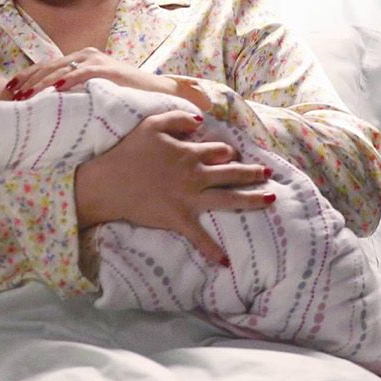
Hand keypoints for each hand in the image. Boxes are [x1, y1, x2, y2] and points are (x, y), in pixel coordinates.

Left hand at [6, 48, 211, 111]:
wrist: (159, 92)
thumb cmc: (127, 95)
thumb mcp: (96, 90)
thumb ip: (77, 91)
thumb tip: (52, 106)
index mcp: (82, 59)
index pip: (47, 66)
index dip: (28, 76)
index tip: (11, 89)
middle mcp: (86, 55)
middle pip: (49, 66)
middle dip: (28, 80)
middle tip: (12, 94)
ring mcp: (96, 61)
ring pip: (60, 69)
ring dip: (40, 83)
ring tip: (26, 95)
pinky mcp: (106, 69)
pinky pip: (80, 74)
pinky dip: (65, 81)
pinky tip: (53, 90)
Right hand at [73, 108, 269, 265]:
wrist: (108, 183)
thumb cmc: (129, 152)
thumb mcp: (152, 124)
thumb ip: (180, 118)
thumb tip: (202, 120)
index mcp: (190, 153)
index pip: (221, 150)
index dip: (229, 151)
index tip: (234, 154)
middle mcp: (196, 176)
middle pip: (233, 173)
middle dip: (254, 172)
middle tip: (269, 173)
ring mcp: (189, 199)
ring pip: (229, 199)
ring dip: (252, 200)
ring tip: (271, 200)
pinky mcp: (178, 219)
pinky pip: (199, 236)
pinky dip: (211, 250)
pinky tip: (225, 262)